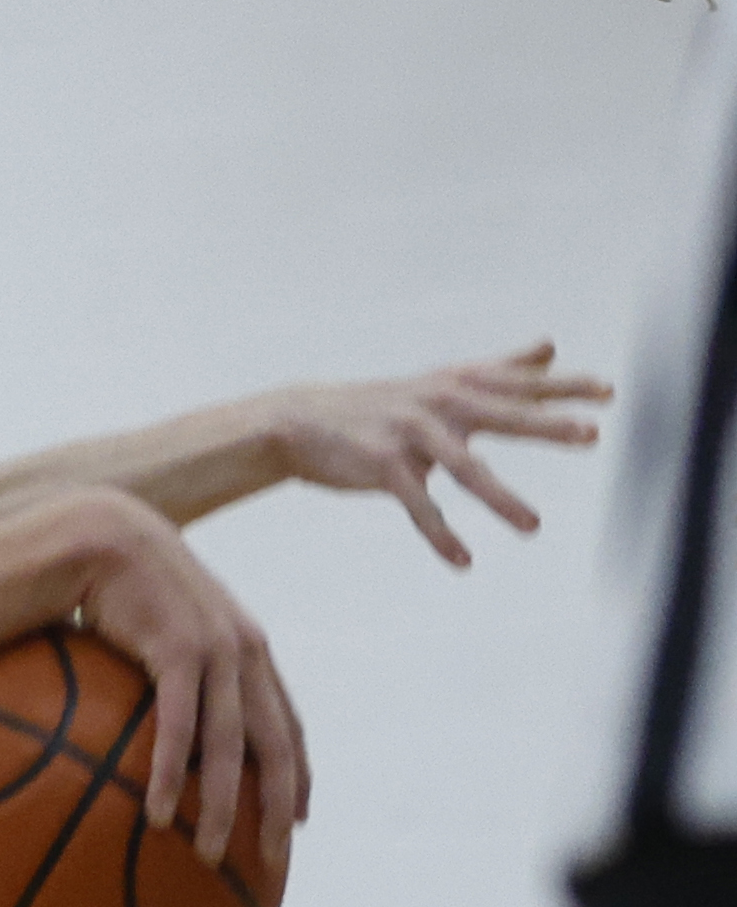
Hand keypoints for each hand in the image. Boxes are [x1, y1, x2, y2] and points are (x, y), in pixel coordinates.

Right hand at [71, 491, 308, 865]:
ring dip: (222, 807)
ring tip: (210, 855)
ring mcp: (216, 650)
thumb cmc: (117, 580)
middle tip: (274, 863)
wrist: (100, 531)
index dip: (297, 774)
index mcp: (248, 649)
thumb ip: (165, 670)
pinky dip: (170, 774)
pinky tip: (158, 813)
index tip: (299, 820)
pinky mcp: (180, 649)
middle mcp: (244, 652)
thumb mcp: (156, 628)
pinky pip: (178, 727)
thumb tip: (146, 717)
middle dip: (278, 808)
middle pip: (275, 746)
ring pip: (231, 747)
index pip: (286, 723)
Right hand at [265, 340, 608, 565]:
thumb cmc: (376, 405)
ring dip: (500, 499)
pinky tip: (463, 560)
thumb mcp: (440, 380)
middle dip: (546, 426)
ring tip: (533, 526)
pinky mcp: (383, 467)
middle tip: (590, 436)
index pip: (518, 383)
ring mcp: (409, 435)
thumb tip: (549, 346)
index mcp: (456, 384)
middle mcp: (436, 404)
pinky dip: (441, 536)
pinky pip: (419, 506)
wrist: (298, 422)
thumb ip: (499, 368)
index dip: (563, 387)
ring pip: (463, 469)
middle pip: (501, 415)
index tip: (607, 392)